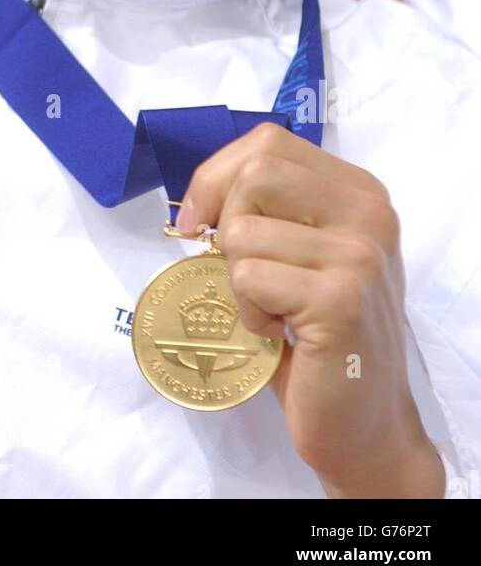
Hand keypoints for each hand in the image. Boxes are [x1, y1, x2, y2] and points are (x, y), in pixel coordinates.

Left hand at [176, 123, 444, 497]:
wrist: (363, 423)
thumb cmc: (318, 339)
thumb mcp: (301, 254)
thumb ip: (269, 210)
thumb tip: (197, 195)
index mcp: (359, 191)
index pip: (269, 142)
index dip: (216, 175)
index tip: (196, 221)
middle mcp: (369, 212)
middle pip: (255, 171)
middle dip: (223, 221)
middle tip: (235, 271)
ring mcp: (359, 253)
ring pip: (243, 231)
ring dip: (237, 281)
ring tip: (273, 312)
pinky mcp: (340, 297)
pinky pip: (249, 278)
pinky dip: (247, 313)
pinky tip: (281, 336)